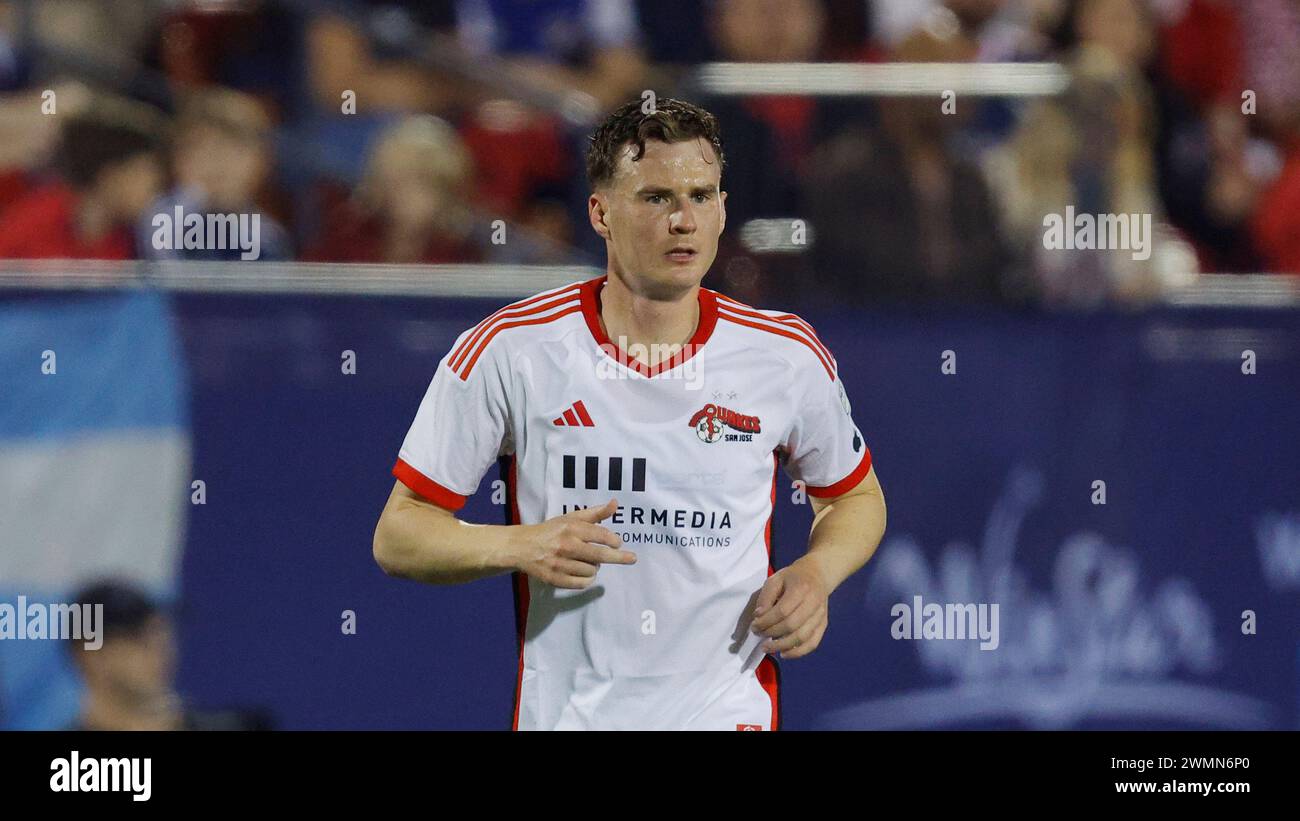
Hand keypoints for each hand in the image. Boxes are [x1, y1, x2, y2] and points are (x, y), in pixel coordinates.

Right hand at [510, 499, 635, 588]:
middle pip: (600, 556)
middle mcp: (566, 545)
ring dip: (595, 567)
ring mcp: (559, 563)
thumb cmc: (551, 531)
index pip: (600, 535)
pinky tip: (586, 573)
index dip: (614, 540)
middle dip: (618, 557)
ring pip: (592, 570)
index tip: (618, 543)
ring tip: (588, 561)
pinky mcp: (554, 579)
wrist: (522, 547)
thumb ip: (595, 513)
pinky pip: (581, 583)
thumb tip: (615, 503)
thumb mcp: (571, 518)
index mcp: (571, 528)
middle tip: (632, 558)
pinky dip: (587, 579)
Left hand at [751, 560, 828, 658]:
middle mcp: (814, 603)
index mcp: (801, 588)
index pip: (782, 610)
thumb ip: (766, 597)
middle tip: (758, 634)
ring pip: (802, 637)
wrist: (817, 575)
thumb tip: (759, 617)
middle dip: (771, 633)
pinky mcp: (823, 624)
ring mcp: (820, 615)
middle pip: (792, 625)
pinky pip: (812, 643)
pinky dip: (798, 652)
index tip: (754, 625)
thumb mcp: (776, 579)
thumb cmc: (793, 577)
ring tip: (767, 648)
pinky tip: (784, 653)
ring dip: (782, 646)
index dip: (766, 621)